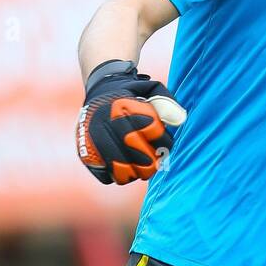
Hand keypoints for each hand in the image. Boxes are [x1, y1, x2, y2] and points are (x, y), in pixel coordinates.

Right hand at [76, 60, 186, 184]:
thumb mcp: (150, 89)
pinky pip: (106, 176)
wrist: (100, 89)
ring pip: (121, 171)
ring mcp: (91, 140)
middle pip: (138, 157)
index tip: (165, 143)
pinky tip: (124, 166)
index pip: (152, 132)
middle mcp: (104, 123)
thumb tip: (180, 120)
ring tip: (141, 166)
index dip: (164, 142)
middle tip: (155, 161)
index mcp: (123, 106)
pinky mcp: (85, 154)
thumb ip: (166, 103)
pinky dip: (118, 176)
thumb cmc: (131, 93)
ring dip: (136, 173)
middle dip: (152, 163)